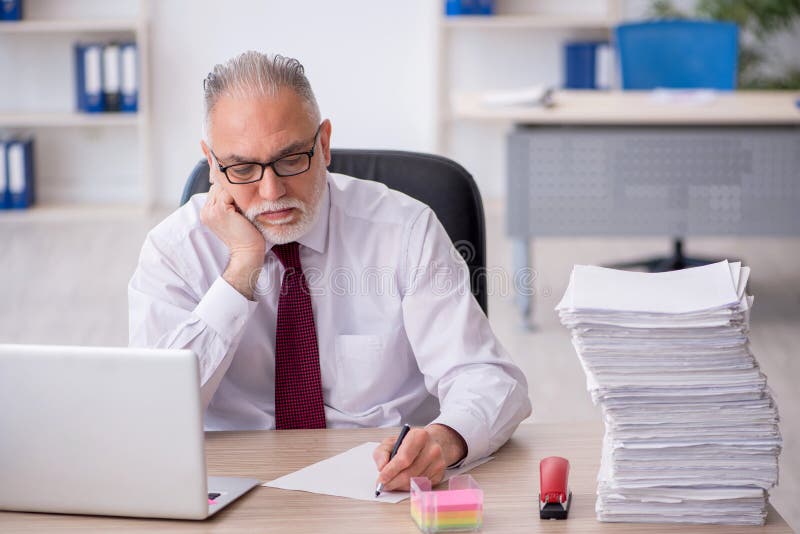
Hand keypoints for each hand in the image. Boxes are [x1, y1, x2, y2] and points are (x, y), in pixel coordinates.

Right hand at [200, 183, 264, 299]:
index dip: (230, 190)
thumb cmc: (246, 235)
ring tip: (246, 203)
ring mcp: (211, 210)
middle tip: (246, 198)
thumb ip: (229, 203)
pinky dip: (240, 195)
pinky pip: (229, 192)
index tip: (243, 196)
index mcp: (206, 212)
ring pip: (223, 187)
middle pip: (218, 186)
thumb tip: (237, 187)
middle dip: (232, 189)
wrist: (247, 251)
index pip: (216, 189)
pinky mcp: (220, 209)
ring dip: (237, 191)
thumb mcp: (234, 216)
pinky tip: (246, 205)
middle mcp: (206, 210)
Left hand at [372, 424, 466, 491]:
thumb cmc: (411, 442)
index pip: (404, 458)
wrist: (434, 442)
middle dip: (393, 482)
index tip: (381, 479)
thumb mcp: (392, 441)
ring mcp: (438, 463)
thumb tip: (381, 467)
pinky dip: (409, 486)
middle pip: (409, 473)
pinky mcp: (440, 474)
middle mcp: (432, 449)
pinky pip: (421, 486)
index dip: (390, 471)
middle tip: (383, 485)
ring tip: (393, 481)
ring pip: (414, 482)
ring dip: (400, 485)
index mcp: (419, 436)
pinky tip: (404, 481)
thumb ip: (382, 452)